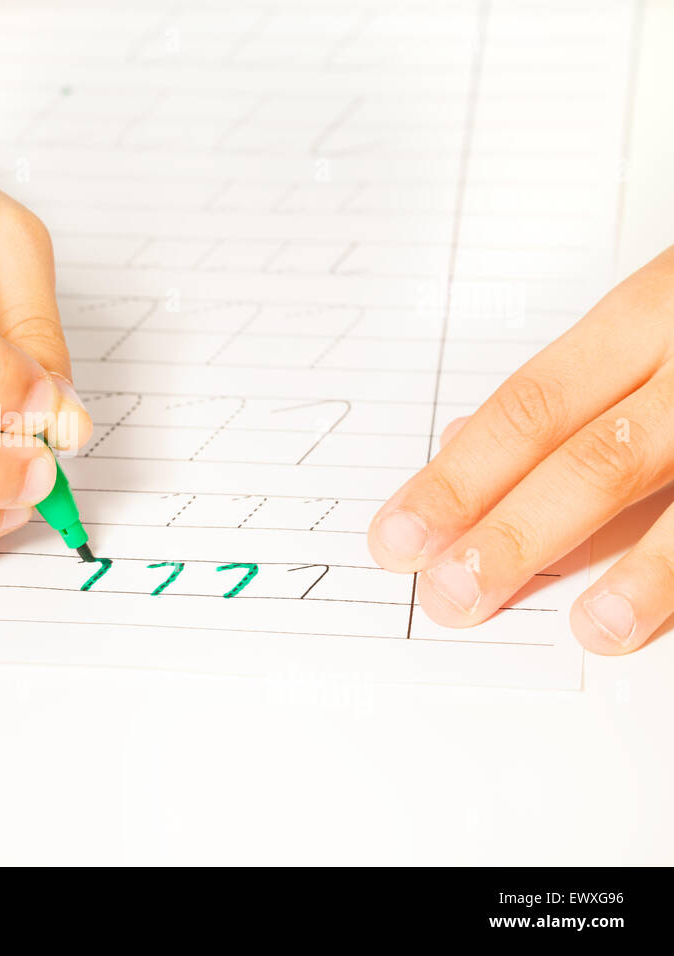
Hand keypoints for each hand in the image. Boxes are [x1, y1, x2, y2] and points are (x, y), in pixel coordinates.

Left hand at [368, 246, 673, 654]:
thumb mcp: (656, 306)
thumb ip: (574, 381)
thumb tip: (459, 441)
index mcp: (655, 310)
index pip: (533, 405)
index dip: (461, 476)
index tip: (398, 536)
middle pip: (602, 451)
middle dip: (520, 531)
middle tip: (450, 596)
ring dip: (648, 568)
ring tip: (591, 629)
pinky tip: (666, 608)